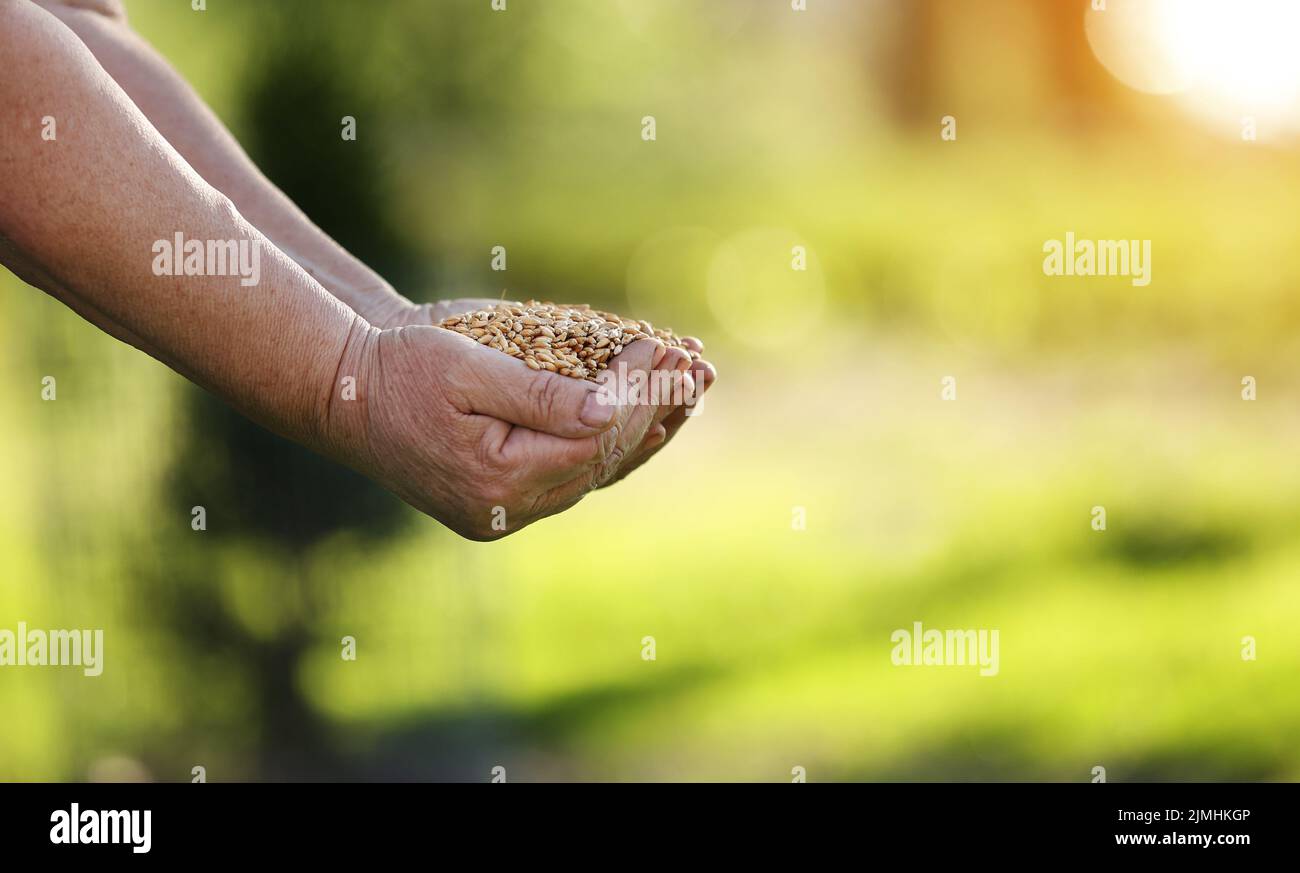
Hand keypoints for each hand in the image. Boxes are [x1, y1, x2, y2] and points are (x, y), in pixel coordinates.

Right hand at [376, 298, 718, 480]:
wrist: (343, 396)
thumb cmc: (399, 369)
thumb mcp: (468, 367)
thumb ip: (541, 394)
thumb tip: (614, 410)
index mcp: (496, 479)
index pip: (592, 436)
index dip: (636, 391)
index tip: (663, 344)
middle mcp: (506, 510)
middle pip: (602, 459)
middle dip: (652, 409)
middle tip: (694, 365)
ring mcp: (504, 515)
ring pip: (593, 475)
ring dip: (643, 433)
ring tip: (689, 395)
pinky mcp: (502, 506)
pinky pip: (572, 479)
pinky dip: (610, 449)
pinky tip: (646, 427)